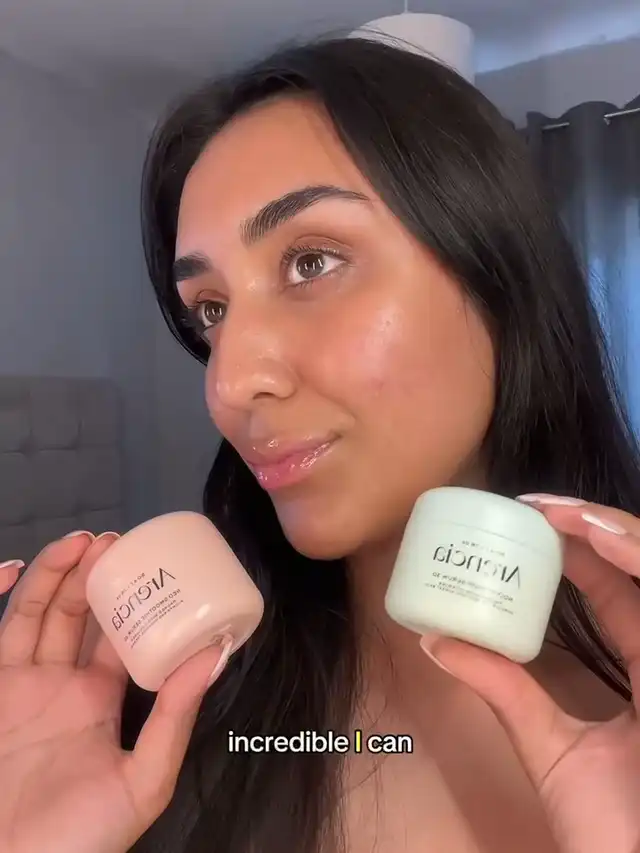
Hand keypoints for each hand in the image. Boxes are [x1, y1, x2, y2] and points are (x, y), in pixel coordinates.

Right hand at [0, 532, 227, 852]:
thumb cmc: (82, 837)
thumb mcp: (143, 780)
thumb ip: (175, 718)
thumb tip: (216, 654)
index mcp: (102, 700)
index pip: (118, 636)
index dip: (131, 599)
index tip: (147, 563)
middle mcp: (63, 685)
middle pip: (77, 615)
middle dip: (94, 576)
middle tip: (115, 542)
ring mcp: (23, 685)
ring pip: (39, 614)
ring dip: (57, 575)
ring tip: (83, 543)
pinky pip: (3, 631)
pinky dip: (11, 595)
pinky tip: (21, 567)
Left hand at [419, 495, 639, 852]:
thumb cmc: (609, 828)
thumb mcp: (548, 744)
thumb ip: (502, 689)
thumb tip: (434, 639)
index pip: (620, 593)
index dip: (586, 551)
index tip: (532, 518)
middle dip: (601, 528)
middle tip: (540, 507)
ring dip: (621, 534)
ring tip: (565, 516)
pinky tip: (603, 539)